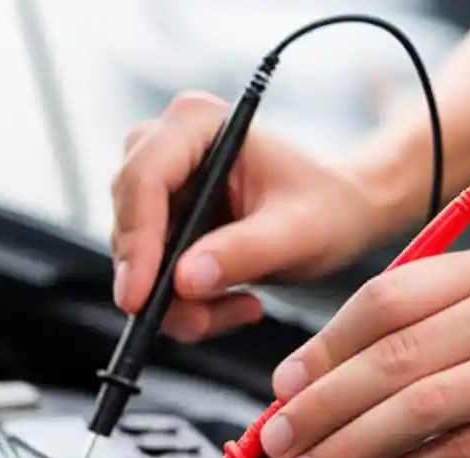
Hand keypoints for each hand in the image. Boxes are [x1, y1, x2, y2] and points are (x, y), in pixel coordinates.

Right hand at [111, 92, 407, 341]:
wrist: (340, 215)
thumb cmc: (327, 206)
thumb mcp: (298, 232)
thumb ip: (243, 252)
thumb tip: (185, 280)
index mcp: (199, 124)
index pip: (143, 180)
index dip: (136, 242)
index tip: (139, 298)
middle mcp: (168, 146)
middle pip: (129, 220)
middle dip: (157, 281)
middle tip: (199, 320)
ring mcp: (161, 186)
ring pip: (135, 257)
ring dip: (177, 300)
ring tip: (237, 308)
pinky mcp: (161, 221)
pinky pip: (150, 274)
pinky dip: (185, 302)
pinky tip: (231, 302)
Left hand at [260, 242, 469, 457]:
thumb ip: (416, 334)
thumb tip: (312, 382)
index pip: (383, 299)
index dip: (322, 347)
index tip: (283, 385)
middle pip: (393, 357)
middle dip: (321, 406)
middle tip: (278, 438)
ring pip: (421, 408)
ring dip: (350, 447)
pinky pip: (463, 452)